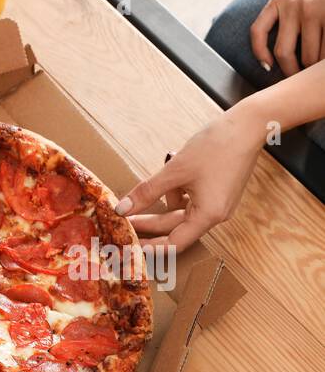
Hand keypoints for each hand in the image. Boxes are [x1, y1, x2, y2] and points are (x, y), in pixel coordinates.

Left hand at [115, 103, 266, 252]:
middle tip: (124, 217)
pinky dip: (178, 190)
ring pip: (181, 211)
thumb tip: (122, 209)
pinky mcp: (218, 192)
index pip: (174, 243)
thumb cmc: (217, 146)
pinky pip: (191, 199)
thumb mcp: (174, 171)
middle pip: (175, 227)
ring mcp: (218, 204)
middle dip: (150, 222)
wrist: (249, 124)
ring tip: (161, 177)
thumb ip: (146, 193)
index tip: (131, 245)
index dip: (151, 247)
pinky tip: (175, 172)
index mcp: (208, 215)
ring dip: (165, 198)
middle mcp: (216, 215)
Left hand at [251, 0, 324, 74]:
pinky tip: (323, 64)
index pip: (258, 31)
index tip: (268, 67)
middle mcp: (293, 6)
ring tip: (311, 73)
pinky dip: (324, 58)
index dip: (259, 53)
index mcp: (277, 0)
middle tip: (297, 77)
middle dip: (291, 70)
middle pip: (284, 52)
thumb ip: (280, 11)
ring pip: (310, 54)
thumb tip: (273, 50)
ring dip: (310, 68)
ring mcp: (314, 10)